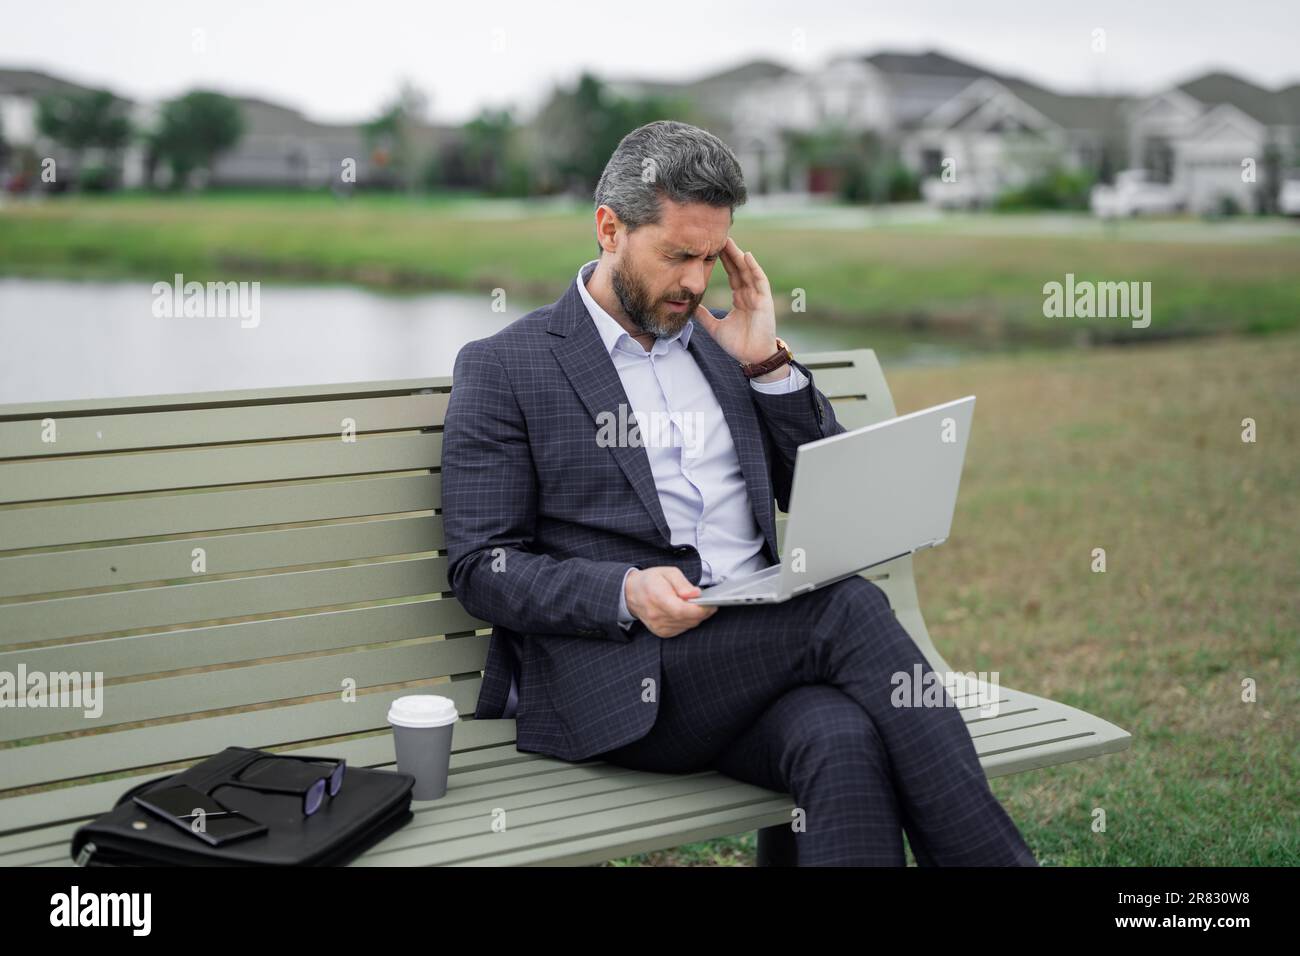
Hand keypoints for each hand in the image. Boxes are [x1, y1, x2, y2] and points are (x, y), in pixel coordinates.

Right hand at [625, 566, 716, 637]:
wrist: (632, 593)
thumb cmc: (651, 580)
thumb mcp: (668, 572)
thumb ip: (683, 583)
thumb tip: (696, 594)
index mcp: (657, 597)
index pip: (682, 610)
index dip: (700, 610)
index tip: (712, 604)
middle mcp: (656, 615)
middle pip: (687, 620)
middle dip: (702, 613)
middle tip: (710, 604)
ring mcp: (658, 626)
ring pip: (687, 626)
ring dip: (696, 617)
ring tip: (700, 606)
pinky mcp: (661, 632)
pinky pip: (681, 629)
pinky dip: (688, 621)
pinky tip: (688, 612)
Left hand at [692, 237, 778, 365]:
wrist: (752, 357)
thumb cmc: (738, 344)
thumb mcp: (715, 327)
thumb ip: (704, 316)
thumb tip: (690, 307)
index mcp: (740, 299)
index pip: (731, 275)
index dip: (723, 261)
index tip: (712, 248)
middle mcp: (749, 294)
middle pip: (738, 269)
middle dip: (729, 253)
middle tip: (718, 237)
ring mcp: (758, 296)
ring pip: (747, 271)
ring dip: (739, 256)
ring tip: (729, 242)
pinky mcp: (765, 301)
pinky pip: (760, 281)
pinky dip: (754, 268)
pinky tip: (746, 256)